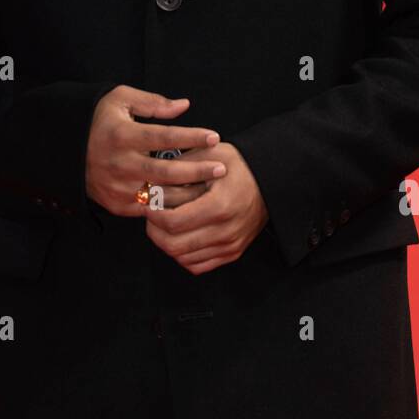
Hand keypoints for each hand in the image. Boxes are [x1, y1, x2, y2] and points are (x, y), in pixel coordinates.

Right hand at [86, 87, 226, 216]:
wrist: (63, 151)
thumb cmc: (98, 120)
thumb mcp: (120, 100)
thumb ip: (153, 103)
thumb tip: (184, 105)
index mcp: (123, 136)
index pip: (164, 137)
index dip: (192, 136)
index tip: (215, 137)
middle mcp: (121, 164)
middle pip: (167, 171)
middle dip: (198, 171)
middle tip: (222, 168)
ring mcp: (119, 188)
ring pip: (161, 195)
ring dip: (188, 193)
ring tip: (212, 188)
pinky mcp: (118, 205)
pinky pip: (150, 209)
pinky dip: (170, 205)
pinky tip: (190, 201)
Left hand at [145, 142, 268, 274]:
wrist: (270, 181)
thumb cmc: (240, 166)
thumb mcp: (211, 153)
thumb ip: (181, 166)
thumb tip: (153, 183)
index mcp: (219, 206)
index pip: (173, 222)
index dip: (153, 215)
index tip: (148, 204)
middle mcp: (226, 231)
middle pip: (174, 245)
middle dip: (155, 231)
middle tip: (151, 216)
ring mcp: (230, 245)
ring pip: (183, 259)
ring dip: (166, 243)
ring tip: (163, 224)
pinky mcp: (232, 252)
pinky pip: (197, 265)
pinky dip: (182, 255)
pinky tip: (180, 237)